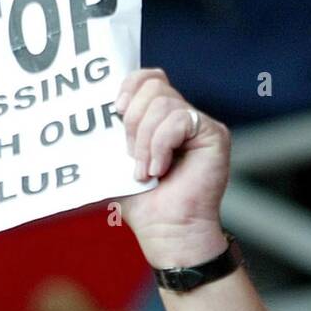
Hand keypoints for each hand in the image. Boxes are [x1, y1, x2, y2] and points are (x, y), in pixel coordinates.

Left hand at [117, 69, 230, 268]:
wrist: (167, 232)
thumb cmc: (144, 205)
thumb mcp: (117, 162)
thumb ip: (113, 132)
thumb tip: (95, 108)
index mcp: (161, 119)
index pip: (149, 78)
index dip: (130, 86)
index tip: (115, 111)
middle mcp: (182, 117)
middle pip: (153, 87)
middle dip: (133, 122)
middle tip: (132, 158)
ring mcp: (199, 125)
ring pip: (163, 103)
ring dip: (145, 141)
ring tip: (146, 171)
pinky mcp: (214, 134)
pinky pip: (178, 120)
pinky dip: (161, 145)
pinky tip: (160, 170)